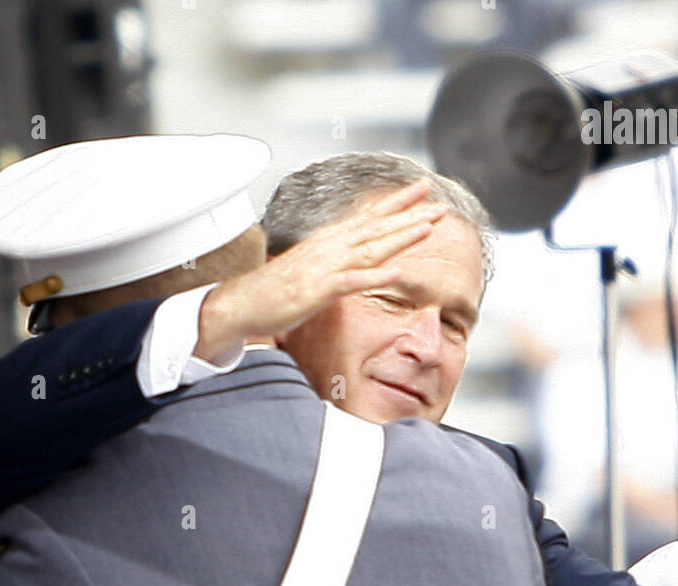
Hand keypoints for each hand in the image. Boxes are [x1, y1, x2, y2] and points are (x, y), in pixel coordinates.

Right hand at [195, 180, 447, 361]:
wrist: (240, 303)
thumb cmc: (272, 292)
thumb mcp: (309, 271)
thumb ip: (332, 265)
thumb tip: (349, 264)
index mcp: (327, 242)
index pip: (369, 217)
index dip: (397, 203)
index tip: (422, 190)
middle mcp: (329, 247)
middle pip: (376, 227)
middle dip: (409, 214)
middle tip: (437, 203)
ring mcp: (324, 267)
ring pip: (371, 248)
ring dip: (401, 236)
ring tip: (428, 227)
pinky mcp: (318, 290)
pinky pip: (353, 282)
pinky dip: (376, 276)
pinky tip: (399, 272)